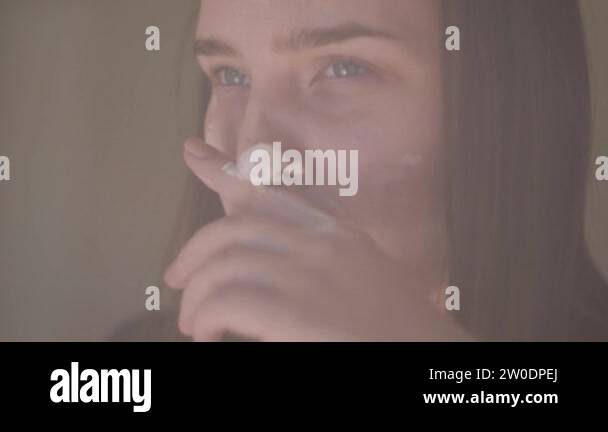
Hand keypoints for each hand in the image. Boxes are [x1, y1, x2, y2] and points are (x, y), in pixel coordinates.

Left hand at [164, 137, 471, 340]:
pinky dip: (206, 318)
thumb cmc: (393, 327)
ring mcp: (310, 273)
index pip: (273, 190)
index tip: (194, 153)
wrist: (429, 358)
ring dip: (197, 298)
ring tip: (195, 325)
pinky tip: (210, 336)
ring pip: (223, 265)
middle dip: (194, 253)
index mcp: (336, 234)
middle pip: (234, 228)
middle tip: (178, 281)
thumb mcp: (358, 277)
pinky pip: (227, 301)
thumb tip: (269, 263)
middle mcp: (321, 244)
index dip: (226, 169)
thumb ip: (318, 259)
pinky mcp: (297, 311)